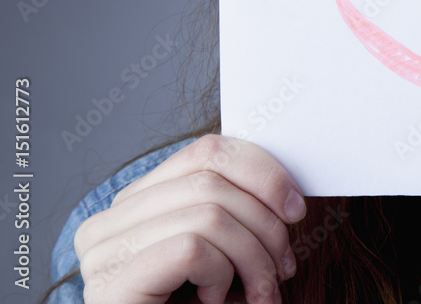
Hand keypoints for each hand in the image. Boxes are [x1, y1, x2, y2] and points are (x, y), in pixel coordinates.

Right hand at [74, 135, 306, 303]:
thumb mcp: (218, 255)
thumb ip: (232, 214)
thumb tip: (286, 194)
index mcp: (135, 204)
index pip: (206, 152)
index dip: (261, 172)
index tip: (295, 208)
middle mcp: (109, 221)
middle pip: (211, 180)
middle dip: (265, 223)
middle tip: (284, 266)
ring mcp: (104, 253)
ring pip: (209, 214)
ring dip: (253, 258)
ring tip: (261, 292)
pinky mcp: (112, 283)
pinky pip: (191, 249)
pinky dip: (221, 275)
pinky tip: (216, 300)